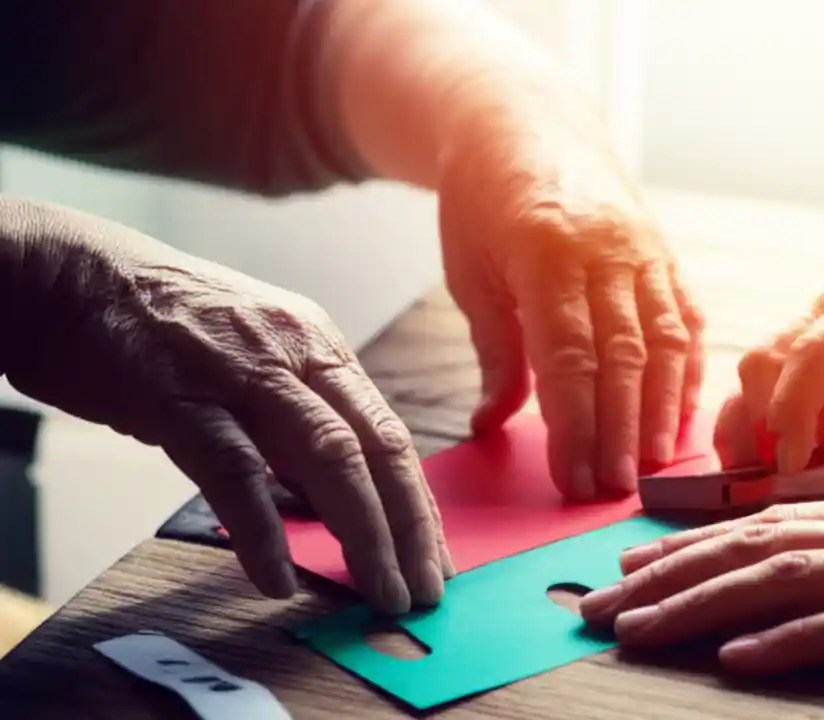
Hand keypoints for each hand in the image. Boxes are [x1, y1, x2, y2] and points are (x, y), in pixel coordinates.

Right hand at [4, 202, 446, 613]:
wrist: (65, 271)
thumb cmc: (159, 322)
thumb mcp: (252, 352)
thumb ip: (292, 414)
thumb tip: (326, 491)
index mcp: (317, 344)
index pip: (388, 432)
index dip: (416, 502)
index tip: (432, 557)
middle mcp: (294, 352)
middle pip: (375, 448)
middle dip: (408, 527)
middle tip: (422, 591)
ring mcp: (238, 371)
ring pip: (329, 457)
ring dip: (364, 533)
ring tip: (380, 591)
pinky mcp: (175, 394)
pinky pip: (233, 472)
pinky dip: (262, 531)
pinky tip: (277, 579)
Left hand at [437, 119, 702, 499]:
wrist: (525, 123)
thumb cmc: (484, 201)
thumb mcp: (473, 272)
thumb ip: (496, 351)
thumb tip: (492, 423)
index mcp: (547, 253)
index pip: (570, 357)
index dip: (575, 425)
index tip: (574, 478)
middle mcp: (606, 251)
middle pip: (625, 358)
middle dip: (621, 431)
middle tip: (615, 490)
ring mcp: (643, 250)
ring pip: (666, 341)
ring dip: (662, 410)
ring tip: (653, 465)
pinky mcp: (664, 253)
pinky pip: (686, 318)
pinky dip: (688, 370)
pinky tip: (682, 414)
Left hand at [579, 470, 823, 674]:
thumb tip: (811, 567)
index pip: (752, 529)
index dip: (681, 548)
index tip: (622, 568)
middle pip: (744, 553)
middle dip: (662, 582)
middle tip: (595, 610)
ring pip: (779, 583)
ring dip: (700, 608)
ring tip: (638, 631)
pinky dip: (794, 642)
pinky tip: (744, 659)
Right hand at [718, 229, 823, 486]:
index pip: (809, 354)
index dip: (791, 407)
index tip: (793, 462)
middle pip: (766, 361)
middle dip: (756, 419)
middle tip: (772, 479)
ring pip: (772, 375)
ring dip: (770, 424)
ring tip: (780, 479)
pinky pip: (804, 390)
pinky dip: (803, 425)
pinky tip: (821, 461)